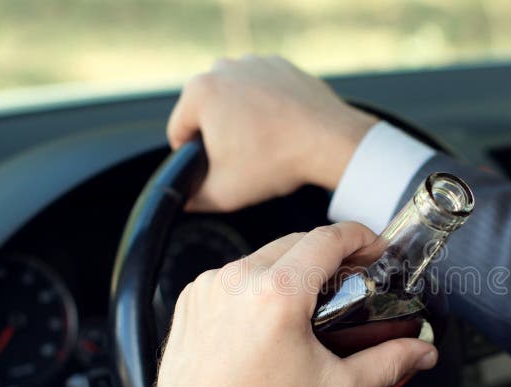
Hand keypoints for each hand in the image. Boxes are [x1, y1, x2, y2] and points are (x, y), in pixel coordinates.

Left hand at [132, 222, 437, 386]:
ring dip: (293, 265)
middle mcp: (238, 280)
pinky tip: (271, 310)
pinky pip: (234, 273)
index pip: (327, 239)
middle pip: (296, 241)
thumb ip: (387, 363)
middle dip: (330, 251)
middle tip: (353, 274)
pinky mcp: (191, 298)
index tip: (374, 248)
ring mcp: (209, 286)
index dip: (359, 236)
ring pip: (263, 255)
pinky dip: (258, 281)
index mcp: (276, 295)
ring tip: (313, 294)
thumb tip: (423, 352)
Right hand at [167, 55, 377, 211]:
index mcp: (200, 92)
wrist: (331, 141)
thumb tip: (186, 199)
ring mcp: (255, 63)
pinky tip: (282, 130)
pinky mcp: (282, 66)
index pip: (179, 131)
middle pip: (207, 113)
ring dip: (243, 120)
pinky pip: (264, 91)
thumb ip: (194, 198)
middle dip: (219, 136)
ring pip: (235, 100)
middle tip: (244, 160)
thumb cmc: (278, 161)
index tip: (213, 169)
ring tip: (264, 145)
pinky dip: (268, 108)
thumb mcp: (225, 193)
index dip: (191, 157)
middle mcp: (224, 68)